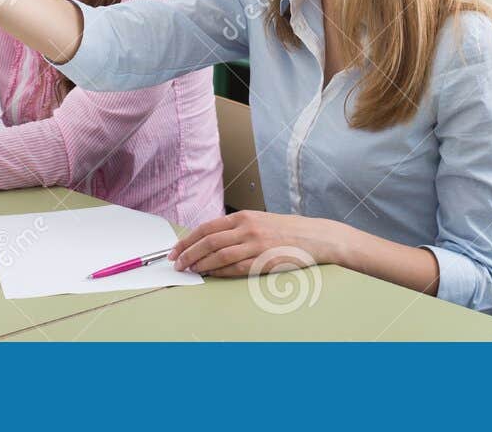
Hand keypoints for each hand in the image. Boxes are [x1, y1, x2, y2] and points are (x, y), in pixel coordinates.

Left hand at [170, 211, 343, 276]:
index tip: (175, 250)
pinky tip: (211, 275)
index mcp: (243, 217)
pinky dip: (220, 272)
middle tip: (176, 263)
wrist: (315, 237)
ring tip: (190, 270)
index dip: (187, 240)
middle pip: (208, 241)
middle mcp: (247, 228)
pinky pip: (236, 268)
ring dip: (201, 264)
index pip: (206, 228)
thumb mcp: (259, 221)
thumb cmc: (286, 230)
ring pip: (219, 255)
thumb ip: (236, 229)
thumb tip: (210, 241)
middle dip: (188, 253)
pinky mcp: (264, 260)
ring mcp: (256, 244)